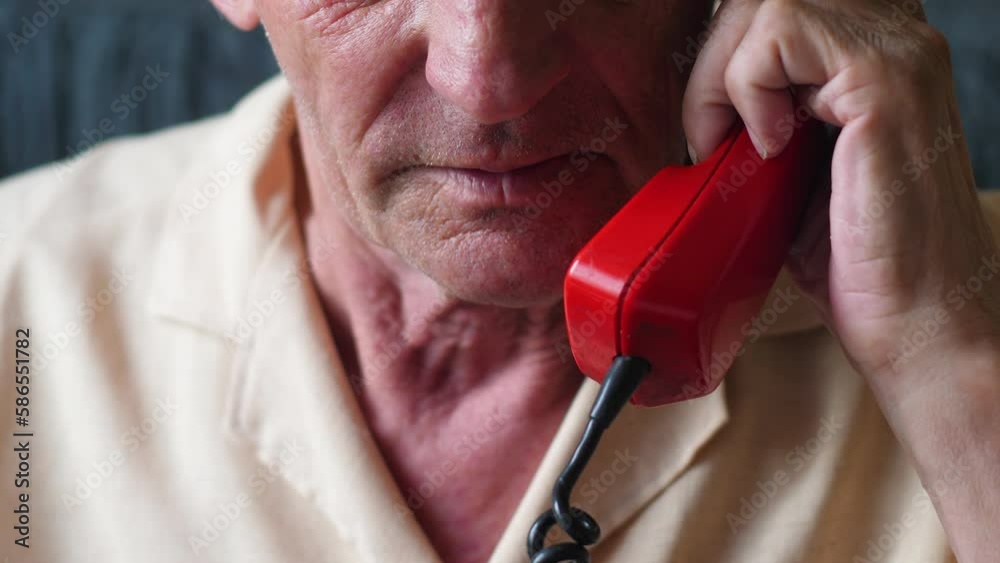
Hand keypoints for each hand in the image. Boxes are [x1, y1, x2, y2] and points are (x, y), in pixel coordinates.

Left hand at [682, 0, 999, 558]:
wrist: (917, 325)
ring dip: (723, 75)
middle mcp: (896, 39)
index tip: (714, 128)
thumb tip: (705, 102)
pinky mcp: (884, 83)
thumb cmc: (858, 262)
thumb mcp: (793, 171)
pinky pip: (780, 31)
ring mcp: (897, 54)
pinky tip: (767, 148)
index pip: (775, 8)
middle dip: (714, 61)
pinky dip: (747, 87)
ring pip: (768, 3)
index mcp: (876, 56)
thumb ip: (764, 118)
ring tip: (735, 146)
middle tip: (710, 137)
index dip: (728, 53)